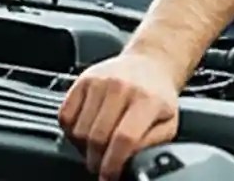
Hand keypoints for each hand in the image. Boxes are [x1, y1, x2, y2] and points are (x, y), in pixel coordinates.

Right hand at [58, 50, 180, 180]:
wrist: (150, 64)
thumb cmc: (158, 97)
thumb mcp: (168, 123)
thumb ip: (151, 144)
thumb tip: (130, 162)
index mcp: (148, 100)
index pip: (124, 138)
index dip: (113, 164)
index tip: (109, 177)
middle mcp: (122, 87)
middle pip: (98, 137)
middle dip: (97, 160)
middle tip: (103, 165)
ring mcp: (100, 81)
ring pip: (79, 130)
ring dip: (84, 147)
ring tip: (99, 145)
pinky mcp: (83, 80)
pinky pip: (65, 116)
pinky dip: (71, 131)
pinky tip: (87, 130)